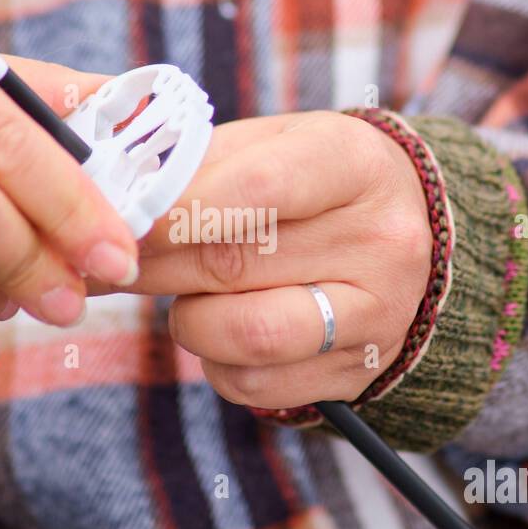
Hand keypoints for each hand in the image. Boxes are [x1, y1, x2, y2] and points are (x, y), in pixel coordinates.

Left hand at [97, 111, 432, 407]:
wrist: (416, 236)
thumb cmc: (316, 181)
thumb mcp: (273, 143)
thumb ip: (198, 165)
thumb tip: (110, 202)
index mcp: (356, 164)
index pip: (255, 189)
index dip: (174, 209)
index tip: (121, 217)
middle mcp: (380, 242)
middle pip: (233, 264)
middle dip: (156, 265)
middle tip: (116, 259)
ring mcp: (377, 315)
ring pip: (244, 335)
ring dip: (186, 319)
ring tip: (182, 294)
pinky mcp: (358, 373)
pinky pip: (254, 385)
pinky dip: (216, 361)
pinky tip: (223, 326)